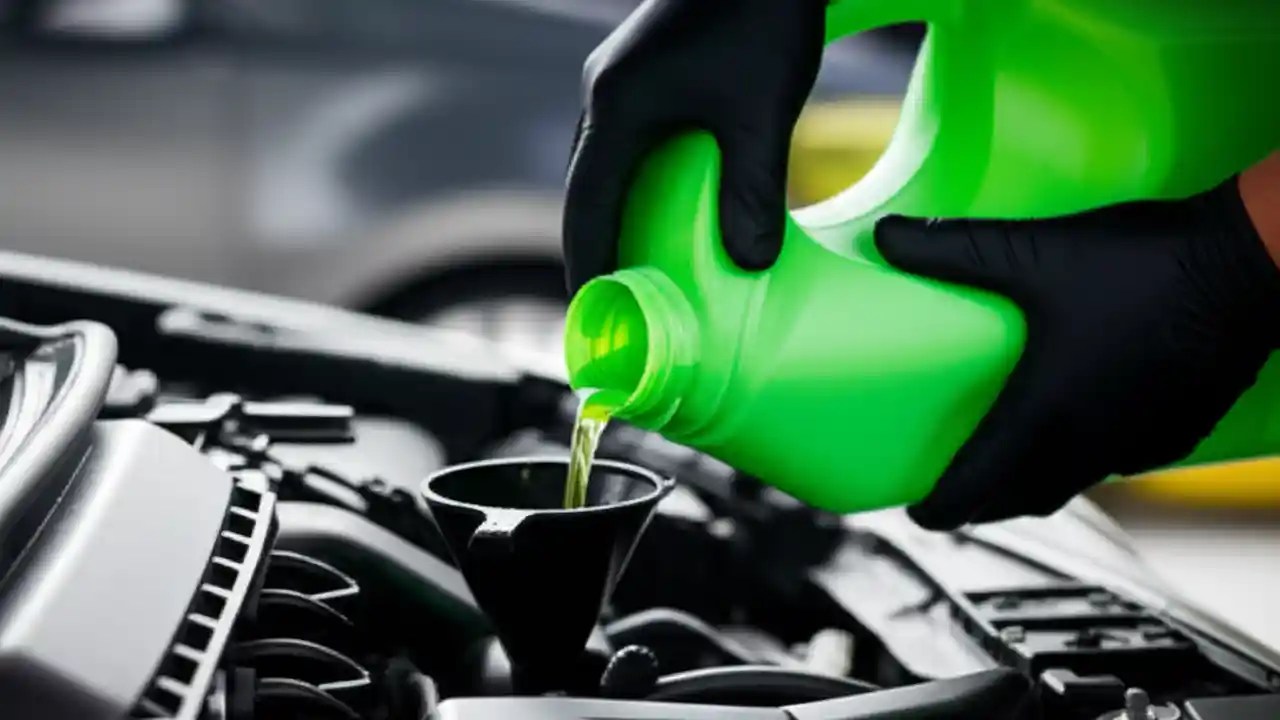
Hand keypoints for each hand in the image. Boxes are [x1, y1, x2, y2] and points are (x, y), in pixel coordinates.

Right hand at [563, 0, 825, 292]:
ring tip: (638, 262)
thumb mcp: (761, 114)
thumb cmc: (762, 16)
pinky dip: (638, 183)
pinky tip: (669, 204)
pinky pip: (630, 142)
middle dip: (596, 244)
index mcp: (617, 106)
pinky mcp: (650, 71)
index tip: (590, 311)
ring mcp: (625, 78)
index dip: (586, 261)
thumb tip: (751, 265)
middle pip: (586, 187)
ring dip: (616, 213)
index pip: (584, 204)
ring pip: (607, 163)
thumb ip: (752, 192)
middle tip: (614, 299)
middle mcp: (607, 92)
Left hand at [874, 178, 1279, 529]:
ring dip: (1030, 488)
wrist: (1253, 265)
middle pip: (1020, 499)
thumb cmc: (1143, 265)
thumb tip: (884, 237)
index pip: (978, 486)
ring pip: (1070, 485)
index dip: (942, 507)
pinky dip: (1084, 464)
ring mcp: (1137, 441)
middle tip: (952, 495)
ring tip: (1005, 470)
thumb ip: (954, 249)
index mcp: (1046, 415)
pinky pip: (1116, 465)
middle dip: (980, 504)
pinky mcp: (1176, 428)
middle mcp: (1089, 443)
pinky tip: (1079, 437)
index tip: (917, 513)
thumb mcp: (1035, 254)